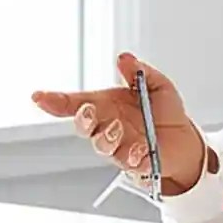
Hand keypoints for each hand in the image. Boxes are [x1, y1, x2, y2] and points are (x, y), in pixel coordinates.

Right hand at [32, 53, 208, 195]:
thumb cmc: (165, 111)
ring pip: (101, 145)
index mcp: (106, 105)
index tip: (38, 97)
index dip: (54, 101)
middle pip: (82, 126)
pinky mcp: (132, 163)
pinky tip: (143, 150)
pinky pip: (127, 163)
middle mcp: (106, 126)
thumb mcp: (157, 85)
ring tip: (121, 130)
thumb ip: (139, 72)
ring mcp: (117, 146)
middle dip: (82, 120)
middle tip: (90, 112)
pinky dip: (133, 156)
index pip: (74, 103)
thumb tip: (124, 58)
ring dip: (108, 138)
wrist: (184, 140)